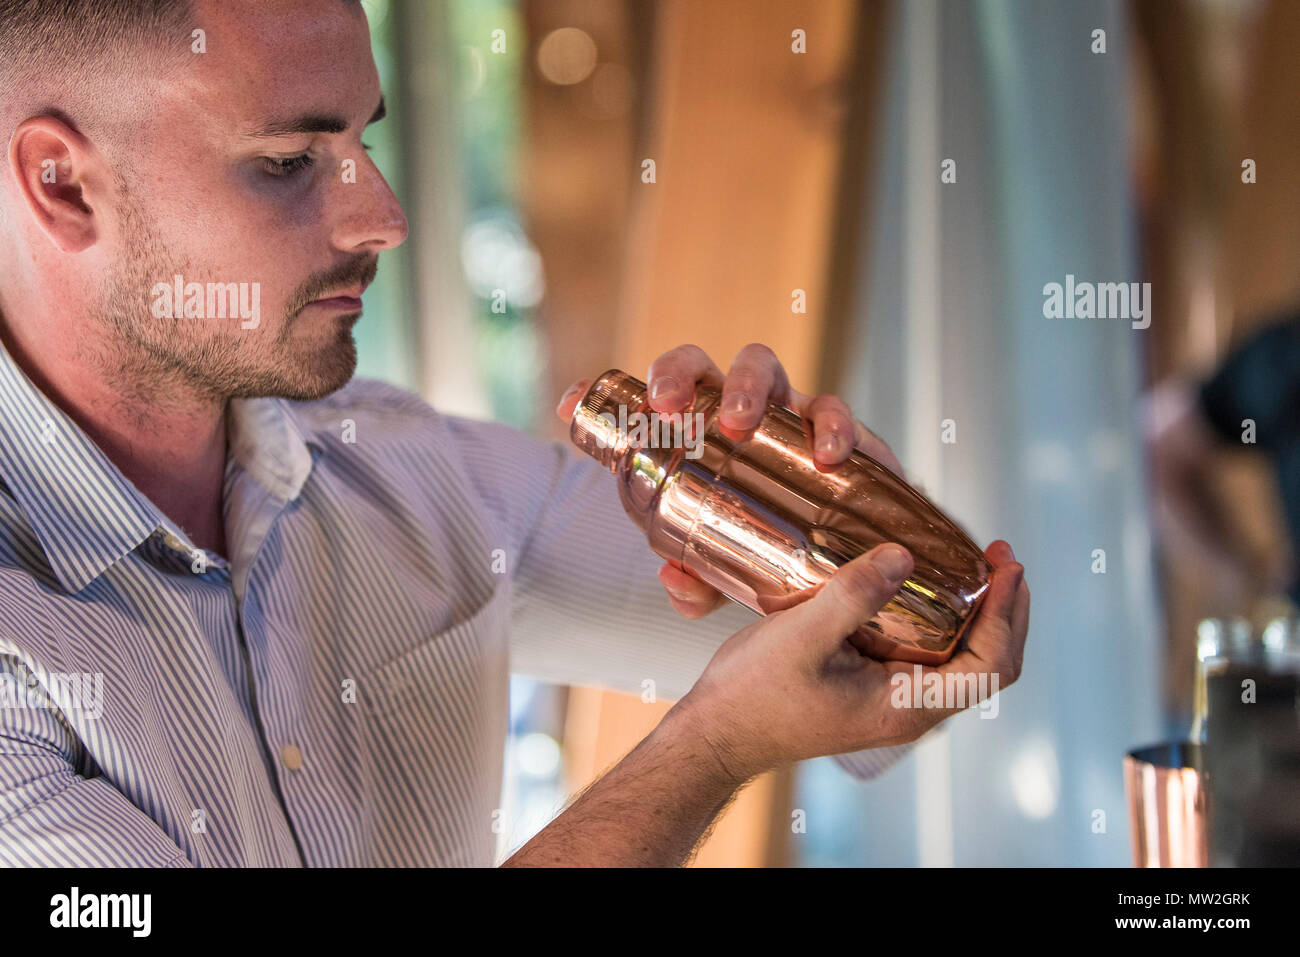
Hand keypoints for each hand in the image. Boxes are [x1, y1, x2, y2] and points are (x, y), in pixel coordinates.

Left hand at [555, 342, 905, 618]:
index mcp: (704, 436)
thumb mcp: (725, 575)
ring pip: (767, 369)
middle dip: (684, 375)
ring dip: (749, 387)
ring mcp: (791, 417)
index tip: (578, 404)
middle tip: (672, 410)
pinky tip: (831, 456)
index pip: (662, 396)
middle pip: (707, 366)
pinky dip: (836, 427)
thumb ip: (698, 583)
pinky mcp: (846, 436)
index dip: (622, 393)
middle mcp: (743, 414)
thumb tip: (674, 579)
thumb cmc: (774, 554)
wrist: (849, 569)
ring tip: (741, 425)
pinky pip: (837, 415)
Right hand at [664, 539, 1029, 785]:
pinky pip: (921, 647)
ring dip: (973, 608)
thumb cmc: (753, 698)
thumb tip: (904, 557)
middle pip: (987, 658)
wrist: (717, 732)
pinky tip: (915, 580)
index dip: (1008, 614)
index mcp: (908, 706)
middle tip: (998, 554)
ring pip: (959, 653)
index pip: (991, 666)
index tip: (1005, 567)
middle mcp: (910, 706)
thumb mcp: (803, 639)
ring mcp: (892, 696)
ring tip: (971, 561)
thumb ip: (854, 597)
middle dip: (1003, 606)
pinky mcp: (871, 683)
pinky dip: (934, 612)